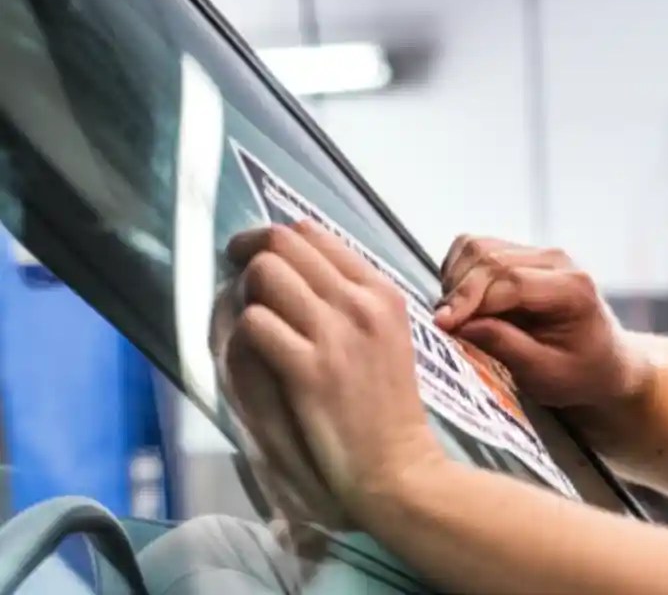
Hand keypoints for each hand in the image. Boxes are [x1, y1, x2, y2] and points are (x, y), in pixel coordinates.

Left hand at [223, 222, 443, 519]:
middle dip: (248, 257)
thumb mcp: (385, 337)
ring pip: (264, 274)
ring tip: (250, 327)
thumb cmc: (387, 409)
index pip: (312, 233)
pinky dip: (241, 338)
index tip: (255, 260)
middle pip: (282, 243)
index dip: (272, 241)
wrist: (397, 469)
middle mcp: (360, 303)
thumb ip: (348, 302)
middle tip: (235, 282)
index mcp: (380, 292)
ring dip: (245, 297)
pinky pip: (253, 324)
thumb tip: (289, 271)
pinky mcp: (309, 370)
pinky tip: (252, 359)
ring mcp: (335, 334)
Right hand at [433, 235, 649, 407]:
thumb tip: (460, 326)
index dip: (470, 299)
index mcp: (572, 289)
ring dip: (456, 280)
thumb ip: (506, 347)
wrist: (604, 360)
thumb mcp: (547, 375)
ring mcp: (539, 253)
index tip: (443, 326)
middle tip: (445, 328)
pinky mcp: (522, 254)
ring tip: (457, 317)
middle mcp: (556, 260)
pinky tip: (465, 303)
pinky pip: (477, 249)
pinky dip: (460, 272)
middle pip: (488, 257)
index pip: (510, 280)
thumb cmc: (581, 373)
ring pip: (478, 247)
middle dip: (458, 292)